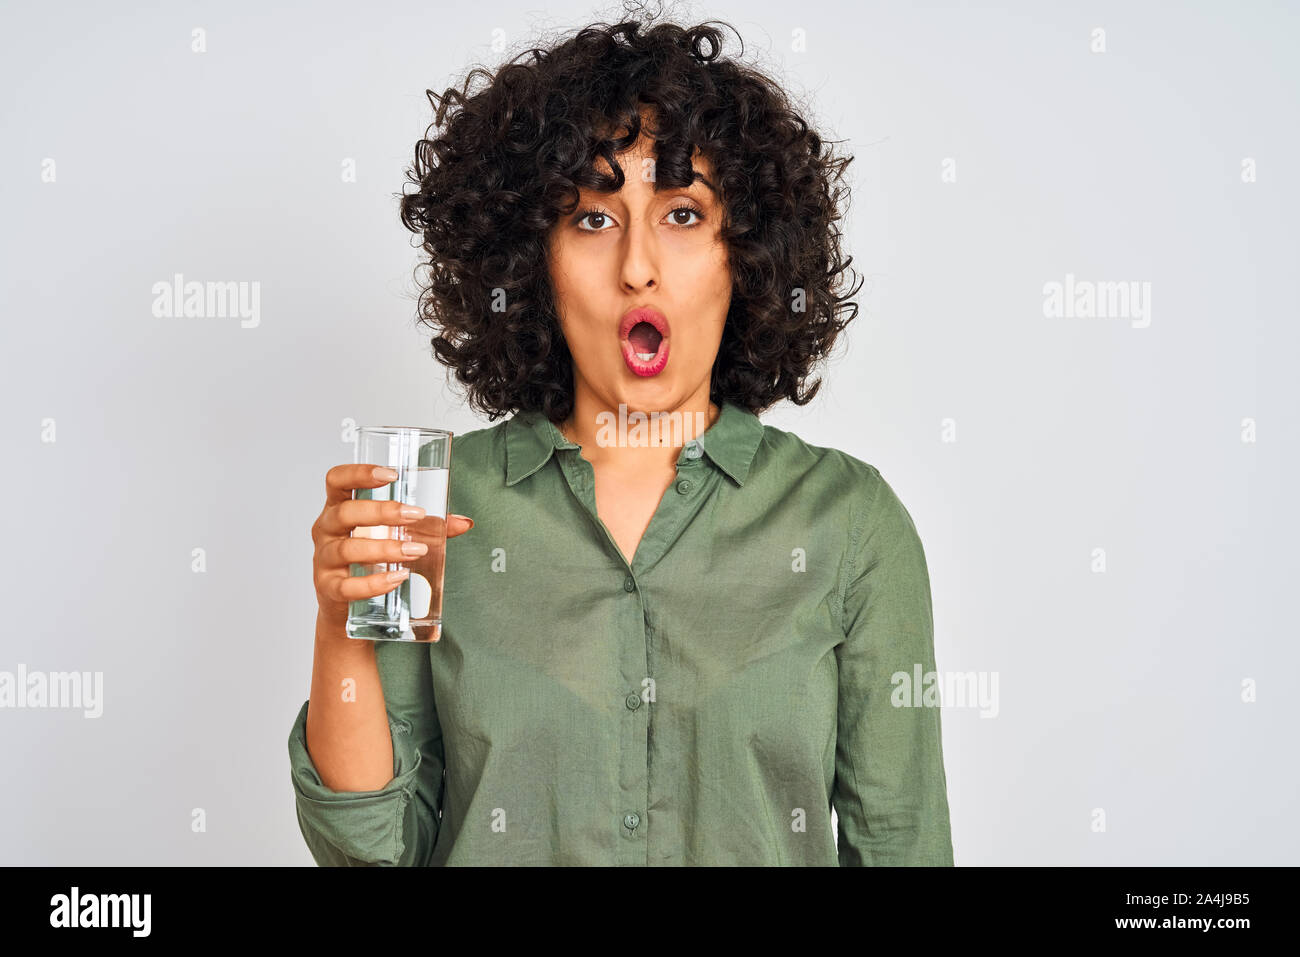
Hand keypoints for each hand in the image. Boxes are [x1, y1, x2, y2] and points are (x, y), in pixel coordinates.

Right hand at [312, 464, 473, 623]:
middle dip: (381, 512)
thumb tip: (464, 522)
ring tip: (415, 551)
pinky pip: (347, 586)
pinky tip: (397, 578)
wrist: (347, 605)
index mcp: (338, 508)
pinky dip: (373, 583)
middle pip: (344, 513)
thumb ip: (428, 528)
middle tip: (415, 515)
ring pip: (347, 549)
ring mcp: (324, 560)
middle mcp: (326, 530)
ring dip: (384, 548)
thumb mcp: (395, 536)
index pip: (337, 481)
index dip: (359, 473)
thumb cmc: (369, 560)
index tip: (391, 475)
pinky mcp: (329, 589)